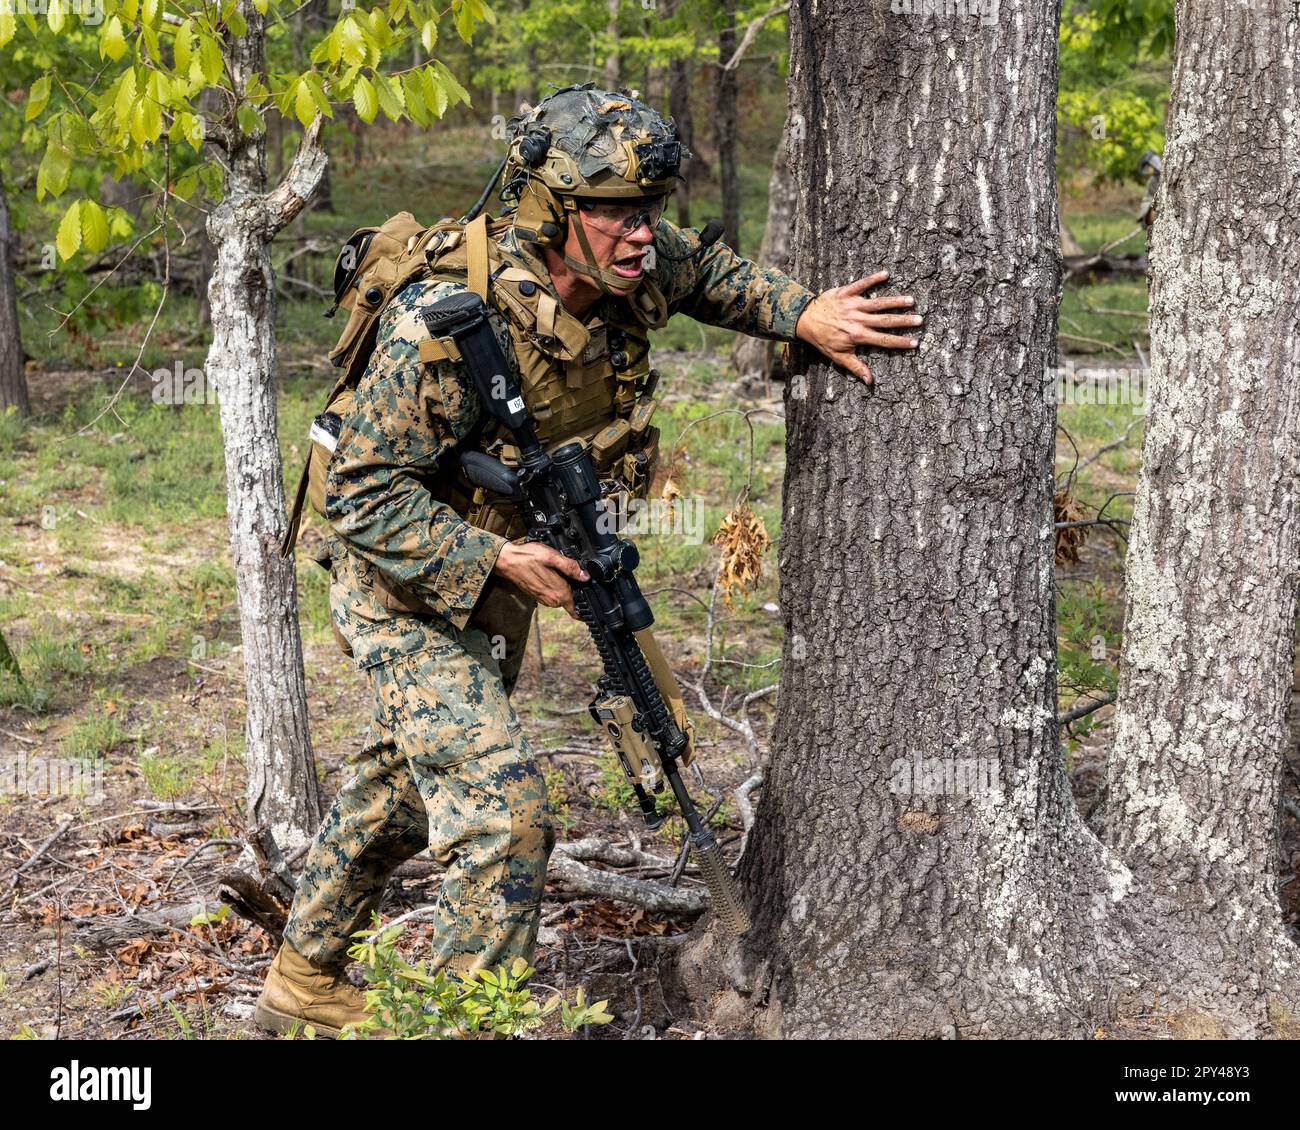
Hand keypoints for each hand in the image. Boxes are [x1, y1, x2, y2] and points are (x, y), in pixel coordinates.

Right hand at [493, 541, 588, 617]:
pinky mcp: (538, 596)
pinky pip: (552, 594)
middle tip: (573, 574)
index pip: (577, 610)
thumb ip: (570, 567)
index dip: (585, 608)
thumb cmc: (528, 557)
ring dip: (564, 587)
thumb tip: (585, 575)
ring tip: (559, 571)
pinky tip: (550, 574)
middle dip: (575, 590)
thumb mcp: (552, 557)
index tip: (590, 602)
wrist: (508, 561)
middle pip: (571, 600)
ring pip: (562, 597)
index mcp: (559, 593)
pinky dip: (555, 586)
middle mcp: (552, 600)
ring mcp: (544, 599)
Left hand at [794, 270, 921, 385]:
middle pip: (885, 321)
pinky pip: (861, 284)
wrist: (805, 320)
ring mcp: (853, 305)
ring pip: (878, 303)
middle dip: (904, 321)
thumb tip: (870, 382)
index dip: (900, 342)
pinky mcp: (846, 292)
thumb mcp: (838, 356)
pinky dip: (873, 279)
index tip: (915, 342)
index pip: (884, 341)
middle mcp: (858, 320)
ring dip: (895, 301)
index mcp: (857, 336)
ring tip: (911, 300)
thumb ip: (856, 367)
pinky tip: (886, 274)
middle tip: (920, 320)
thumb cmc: (822, 339)